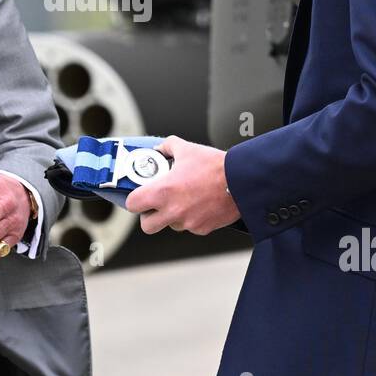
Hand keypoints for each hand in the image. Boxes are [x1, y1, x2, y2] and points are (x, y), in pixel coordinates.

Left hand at [125, 136, 240, 235]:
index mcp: (163, 191)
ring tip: (184, 200)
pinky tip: (199, 204)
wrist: (242, 181)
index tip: (140, 194)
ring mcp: (187, 222)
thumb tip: (161, 149)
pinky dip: (191, 218)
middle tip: (156, 204)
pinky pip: (190, 227)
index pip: (133, 204)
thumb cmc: (216, 167)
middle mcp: (172, 211)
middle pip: (147, 225)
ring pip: (170, 226)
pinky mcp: (202, 229)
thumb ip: (169, 147)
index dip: (135, 199)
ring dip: (172, 216)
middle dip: (149, 216)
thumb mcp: (187, 149)